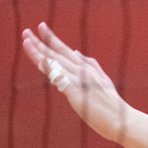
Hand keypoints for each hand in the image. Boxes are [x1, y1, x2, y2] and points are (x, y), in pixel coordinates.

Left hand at [21, 22, 128, 141]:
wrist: (122, 120)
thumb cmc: (111, 104)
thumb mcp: (101, 79)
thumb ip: (90, 64)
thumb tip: (76, 51)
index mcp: (86, 67)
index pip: (64, 50)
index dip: (51, 39)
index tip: (40, 26)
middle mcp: (82, 70)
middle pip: (56, 54)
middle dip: (40, 42)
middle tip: (25, 32)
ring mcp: (80, 79)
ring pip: (55, 62)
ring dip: (40, 52)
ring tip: (26, 41)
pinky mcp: (77, 91)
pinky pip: (60, 77)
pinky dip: (50, 68)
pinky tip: (40, 62)